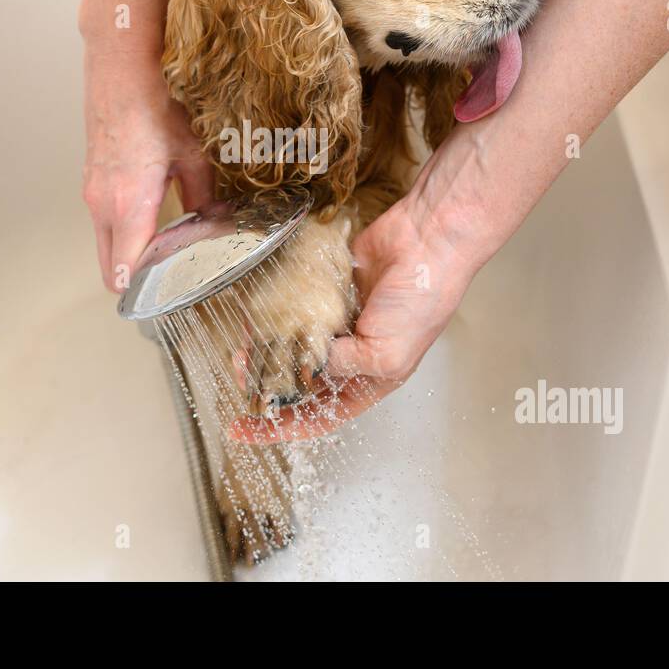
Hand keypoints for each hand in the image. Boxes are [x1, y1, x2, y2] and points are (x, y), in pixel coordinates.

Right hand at [82, 35, 213, 290]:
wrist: (120, 71)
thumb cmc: (154, 107)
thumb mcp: (193, 155)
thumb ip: (204, 196)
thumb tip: (217, 219)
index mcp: (129, 207)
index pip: (123, 273)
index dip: (145, 289)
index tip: (169, 290)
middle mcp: (103, 206)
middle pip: (109, 268)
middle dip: (136, 278)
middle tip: (169, 274)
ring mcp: (92, 194)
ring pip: (105, 245)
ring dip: (129, 251)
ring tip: (166, 243)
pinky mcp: (91, 181)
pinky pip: (102, 221)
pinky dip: (122, 229)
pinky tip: (151, 211)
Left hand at [229, 192, 476, 443]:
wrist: (427, 239)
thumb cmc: (421, 301)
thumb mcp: (384, 353)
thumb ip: (339, 367)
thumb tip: (302, 368)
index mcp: (370, 378)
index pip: (319, 416)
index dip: (281, 427)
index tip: (244, 429)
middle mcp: (352, 354)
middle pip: (300, 380)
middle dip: (268, 382)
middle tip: (240, 374)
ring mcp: (339, 320)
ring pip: (292, 343)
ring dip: (267, 347)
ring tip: (243, 345)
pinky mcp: (328, 289)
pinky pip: (293, 307)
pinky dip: (275, 313)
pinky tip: (258, 314)